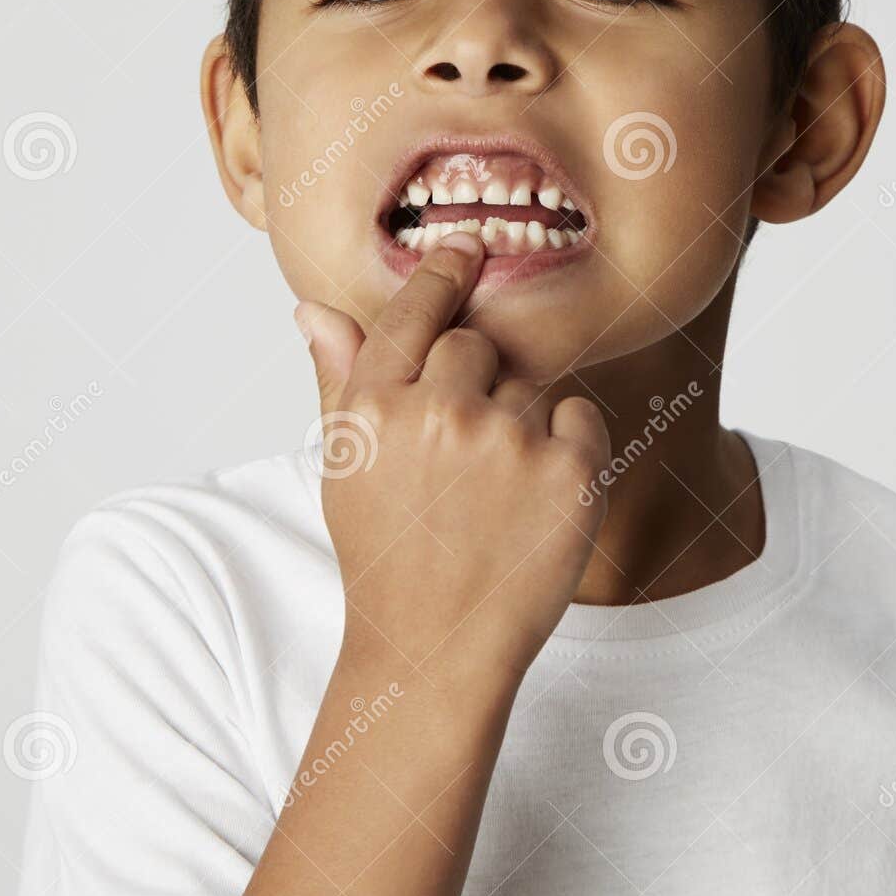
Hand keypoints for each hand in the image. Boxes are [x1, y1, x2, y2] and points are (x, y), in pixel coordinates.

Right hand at [295, 233, 610, 691]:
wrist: (436, 649)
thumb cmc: (386, 554)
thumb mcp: (346, 466)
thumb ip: (339, 378)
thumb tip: (312, 308)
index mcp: (375, 405)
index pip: (415, 308)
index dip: (444, 272)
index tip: (466, 247)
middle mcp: (440, 411)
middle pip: (478, 346)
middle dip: (477, 383)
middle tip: (461, 456)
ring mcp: (510, 440)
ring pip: (530, 385)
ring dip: (521, 423)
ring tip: (491, 495)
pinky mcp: (572, 471)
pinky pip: (583, 417)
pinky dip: (570, 450)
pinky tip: (535, 502)